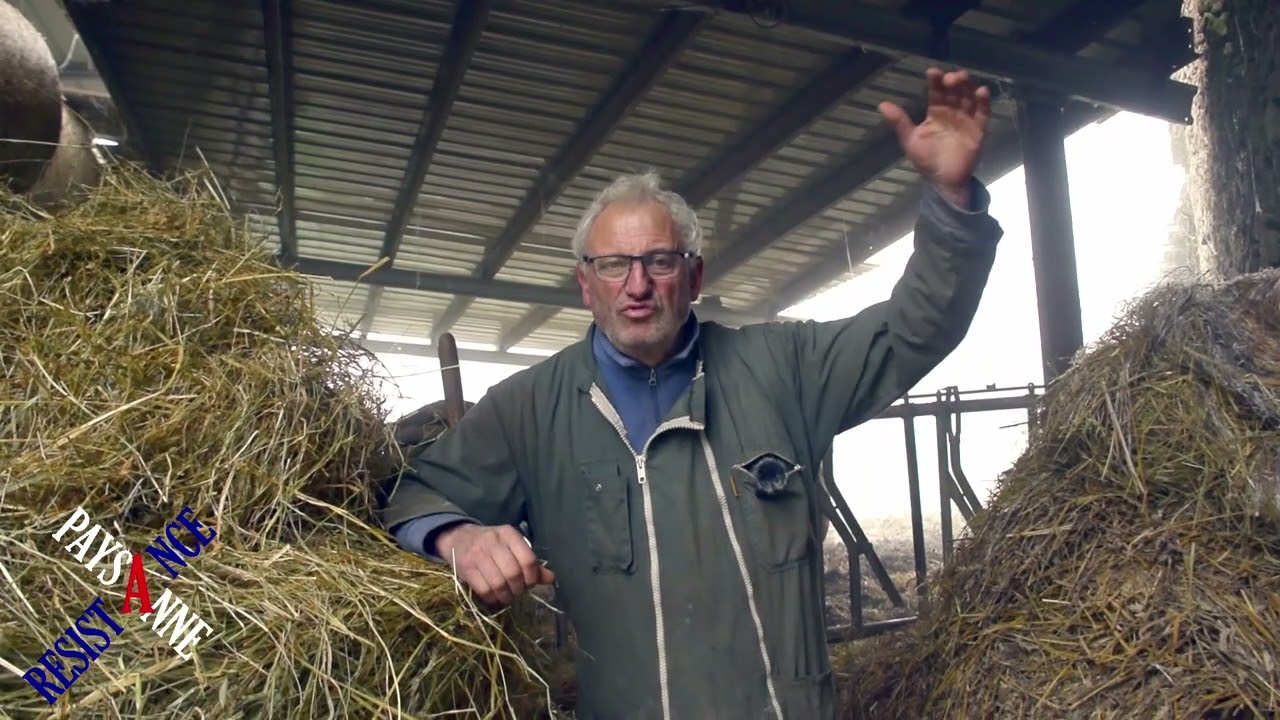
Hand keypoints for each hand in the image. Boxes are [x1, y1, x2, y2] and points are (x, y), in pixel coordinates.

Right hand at [435, 523, 555, 607]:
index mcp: (508, 534)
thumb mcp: (511, 546)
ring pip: (499, 584)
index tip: (530, 583)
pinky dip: (493, 599)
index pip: (528, 559)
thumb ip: (530, 562)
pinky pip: (484, 590)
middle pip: (514, 574)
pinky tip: (495, 597)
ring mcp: (477, 555)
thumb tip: (551, 578)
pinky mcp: (466, 568)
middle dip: (519, 588)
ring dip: (506, 596)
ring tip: (508, 596)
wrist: (457, 538)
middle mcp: (493, 542)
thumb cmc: (490, 544)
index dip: (532, 577)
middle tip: (518, 591)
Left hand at [878, 67, 991, 206]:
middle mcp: (952, 111)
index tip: (932, 72)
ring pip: (969, 96)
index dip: (935, 80)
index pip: (936, 91)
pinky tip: (981, 91)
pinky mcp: (979, 128)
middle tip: (949, 79)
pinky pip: (983, 112)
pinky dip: (984, 101)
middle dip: (953, 80)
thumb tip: (882, 104)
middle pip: (955, 90)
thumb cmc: (926, 160)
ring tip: (963, 78)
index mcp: (936, 112)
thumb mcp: (910, 140)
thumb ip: (899, 122)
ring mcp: (966, 118)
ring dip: (967, 86)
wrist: (943, 180)